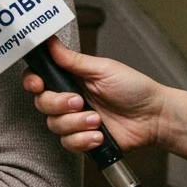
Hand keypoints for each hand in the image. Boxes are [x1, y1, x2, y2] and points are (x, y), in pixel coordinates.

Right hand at [22, 37, 166, 154]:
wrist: (154, 117)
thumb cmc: (134, 88)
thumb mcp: (103, 69)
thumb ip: (73, 60)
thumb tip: (50, 43)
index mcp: (70, 78)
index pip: (38, 79)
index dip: (32, 82)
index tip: (38, 84)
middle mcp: (68, 99)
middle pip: (42, 103)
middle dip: (58, 104)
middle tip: (80, 102)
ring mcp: (75, 120)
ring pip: (54, 124)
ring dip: (75, 123)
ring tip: (97, 120)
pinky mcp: (83, 139)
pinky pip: (68, 143)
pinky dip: (83, 140)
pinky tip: (99, 135)